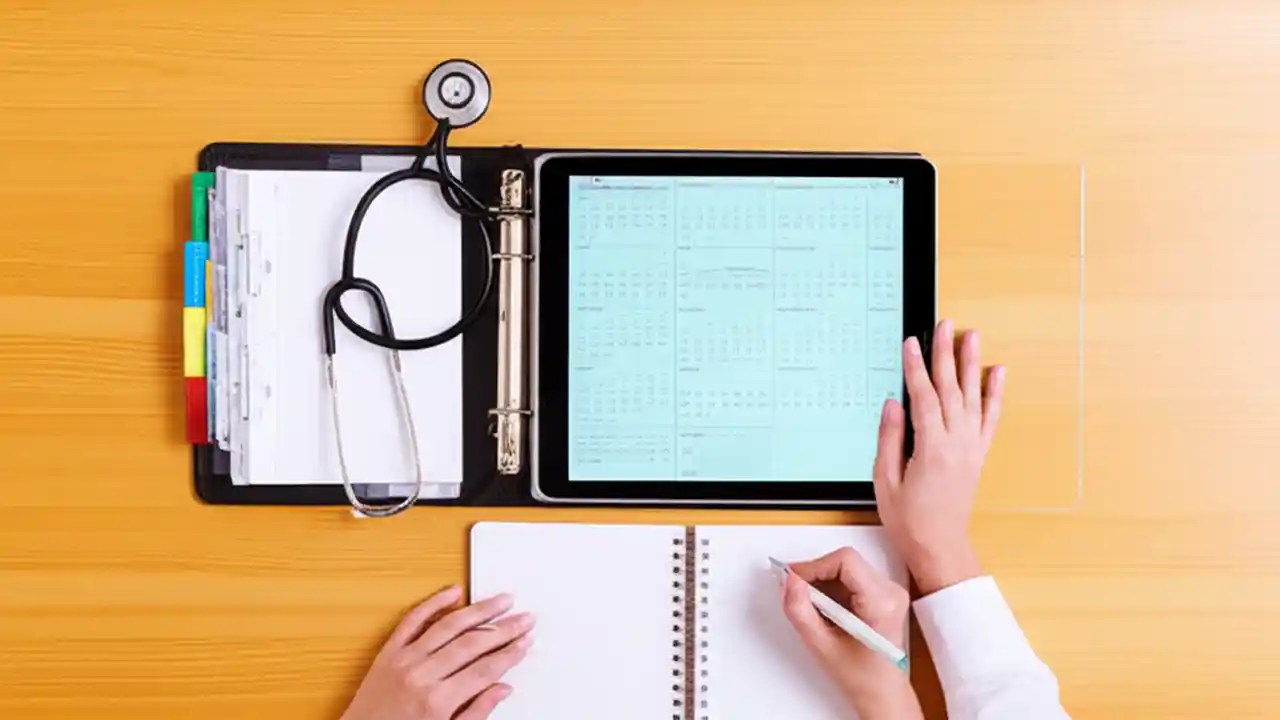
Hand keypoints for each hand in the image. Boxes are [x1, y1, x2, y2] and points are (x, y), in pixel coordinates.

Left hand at [342, 586, 532, 719]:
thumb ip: (476, 713)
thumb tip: (502, 688)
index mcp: (438, 702)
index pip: (485, 669)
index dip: (510, 653)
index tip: (526, 641)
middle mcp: (421, 675)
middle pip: (473, 644)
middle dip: (503, 628)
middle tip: (524, 618)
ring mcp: (403, 660)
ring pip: (449, 625)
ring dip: (479, 610)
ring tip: (500, 600)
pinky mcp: (388, 652)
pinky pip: (412, 620)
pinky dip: (434, 602)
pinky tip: (453, 592)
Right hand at [781, 548, 922, 719]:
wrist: (881, 691)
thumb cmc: (861, 676)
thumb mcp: (822, 646)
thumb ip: (800, 611)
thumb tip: (789, 580)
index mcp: (882, 603)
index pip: (845, 561)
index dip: (813, 566)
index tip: (793, 578)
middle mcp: (891, 592)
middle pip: (844, 562)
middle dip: (815, 574)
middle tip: (796, 593)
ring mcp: (889, 591)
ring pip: (845, 567)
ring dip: (822, 582)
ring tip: (813, 608)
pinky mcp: (881, 593)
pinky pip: (849, 576)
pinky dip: (830, 587)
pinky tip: (825, 610)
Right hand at [875, 319, 1004, 594]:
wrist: (940, 546)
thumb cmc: (910, 520)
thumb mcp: (886, 480)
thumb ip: (890, 439)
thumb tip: (893, 404)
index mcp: (932, 450)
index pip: (924, 399)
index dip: (915, 369)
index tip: (910, 343)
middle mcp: (958, 444)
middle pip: (951, 390)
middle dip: (945, 355)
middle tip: (944, 326)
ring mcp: (972, 448)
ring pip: (972, 398)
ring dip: (971, 365)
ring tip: (971, 337)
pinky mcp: (978, 454)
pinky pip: (990, 418)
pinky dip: (994, 394)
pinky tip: (997, 374)